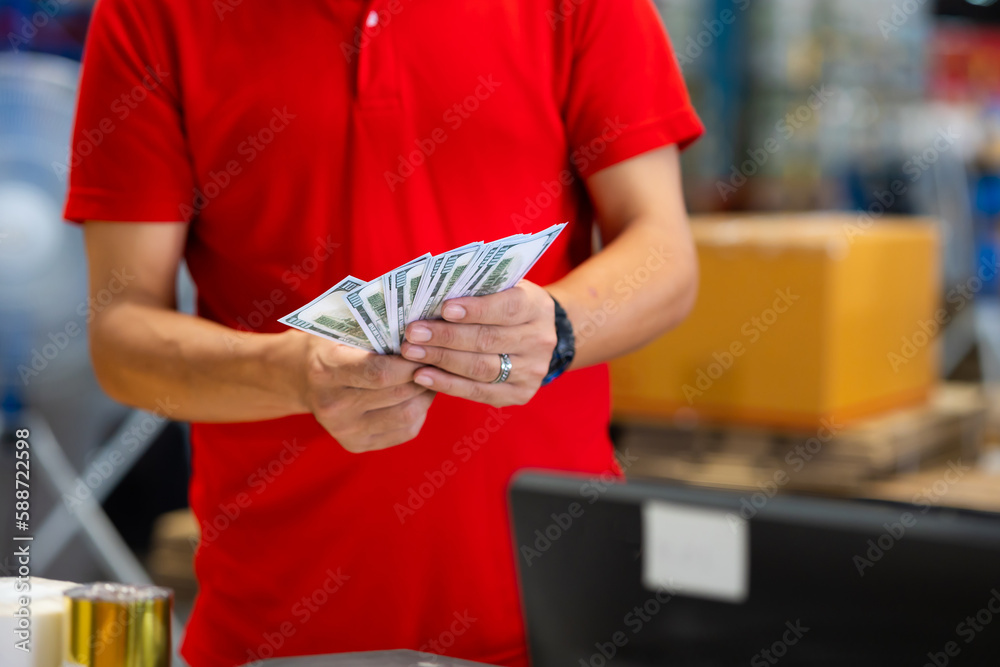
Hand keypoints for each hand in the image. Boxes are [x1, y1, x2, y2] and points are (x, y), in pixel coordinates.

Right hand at [286, 331, 434, 452]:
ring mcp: (344, 430)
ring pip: (406, 416)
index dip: (410, 363)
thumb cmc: (331, 345)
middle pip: (397, 394)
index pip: (379, 372)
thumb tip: (423, 332)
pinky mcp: (356, 445)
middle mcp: (332, 406)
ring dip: (426, 395)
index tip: (426, 350)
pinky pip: (404, 431)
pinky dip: (419, 412)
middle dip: (424, 376)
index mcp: (326, 371)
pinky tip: (417, 396)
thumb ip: (376, 331)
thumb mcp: (343, 330)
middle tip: (436, 362)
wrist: (301, 378)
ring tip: (430, 377)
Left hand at [400, 281, 556, 407]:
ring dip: (442, 361)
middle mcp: (540, 340)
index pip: (507, 308)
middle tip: (414, 333)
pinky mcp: (520, 394)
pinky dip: (448, 385)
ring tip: (412, 353)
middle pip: (489, 340)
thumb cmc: (505, 305)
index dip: (476, 310)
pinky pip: (479, 392)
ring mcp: (533, 371)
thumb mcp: (502, 289)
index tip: (444, 309)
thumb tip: (431, 297)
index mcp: (537, 307)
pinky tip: (423, 376)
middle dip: (447, 337)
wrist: (535, 336)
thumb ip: (477, 292)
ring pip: (482, 368)